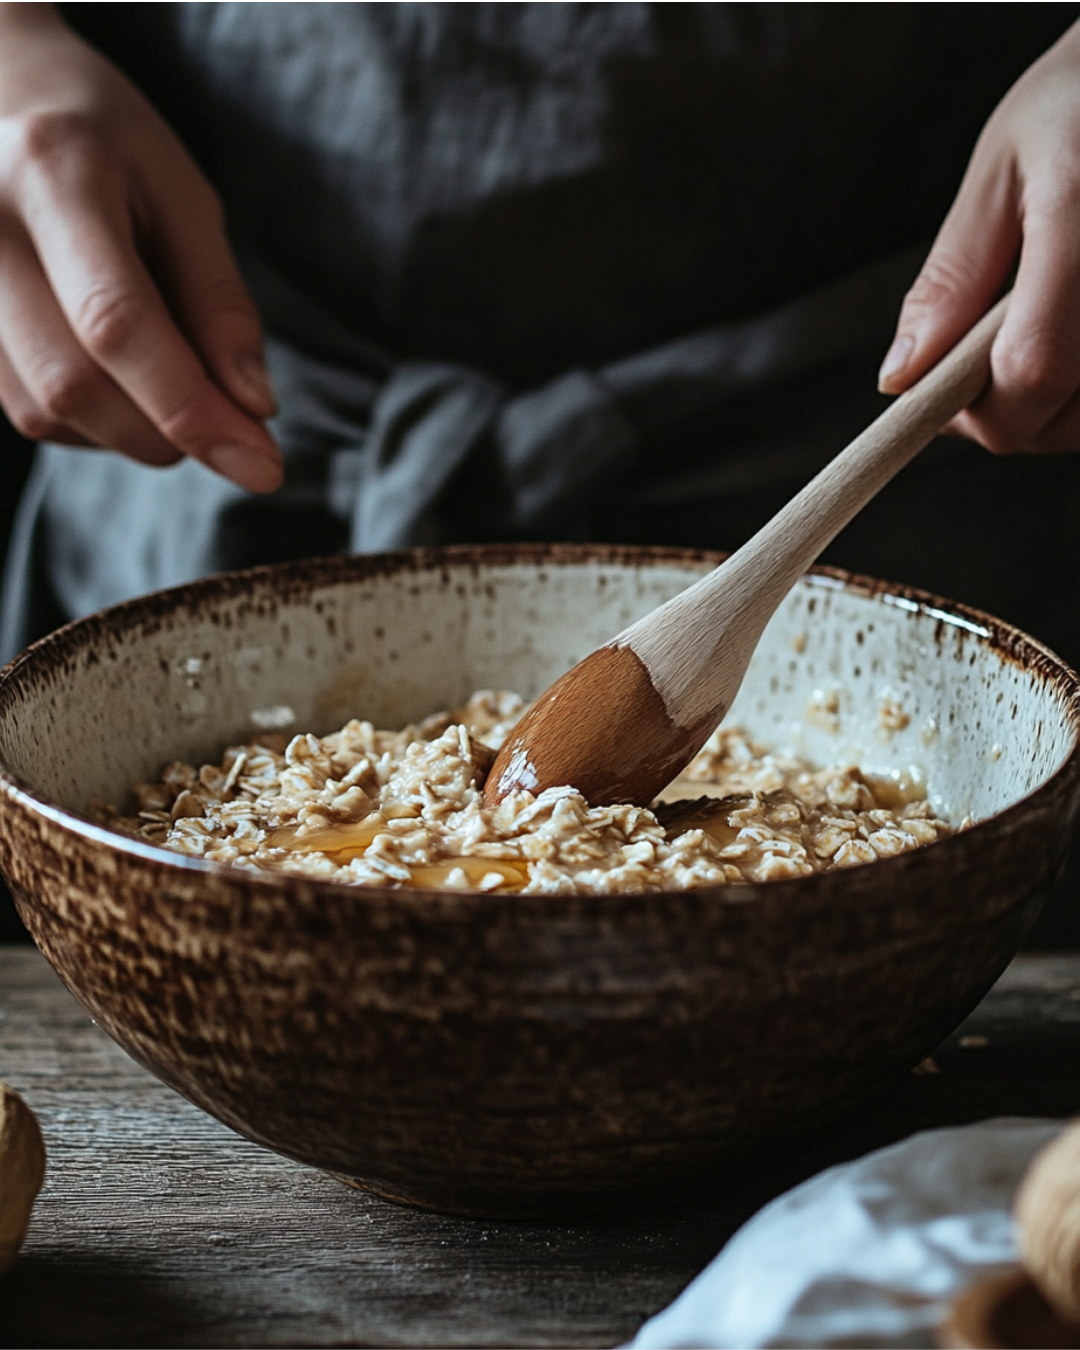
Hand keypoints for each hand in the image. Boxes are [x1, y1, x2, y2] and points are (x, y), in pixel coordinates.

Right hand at [0, 3, 281, 490]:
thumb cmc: (106, 143)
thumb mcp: (183, 195)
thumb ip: (219, 303)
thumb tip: (253, 409)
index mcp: (49, 173)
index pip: (118, 324)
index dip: (193, 410)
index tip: (262, 465)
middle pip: (73, 384)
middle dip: (169, 434)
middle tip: (231, 431)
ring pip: (43, 412)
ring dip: (130, 433)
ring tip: (171, 385)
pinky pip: (23, 409)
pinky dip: (90, 422)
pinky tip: (119, 380)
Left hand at [879, 20, 1079, 456]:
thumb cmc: (1079, 104)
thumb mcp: (1002, 168)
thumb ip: (953, 278)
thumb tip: (901, 376)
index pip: (1031, 370)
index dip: (973, 409)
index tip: (932, 395)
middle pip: (1060, 419)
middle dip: (1003, 414)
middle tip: (975, 361)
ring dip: (1045, 409)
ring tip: (1025, 335)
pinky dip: (1074, 391)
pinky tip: (1062, 338)